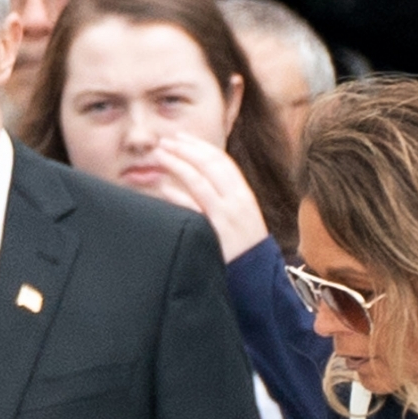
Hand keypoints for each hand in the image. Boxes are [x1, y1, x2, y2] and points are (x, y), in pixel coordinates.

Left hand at [156, 132, 271, 262]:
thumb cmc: (243, 251)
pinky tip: (163, 187)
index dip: (200, 146)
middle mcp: (237, 201)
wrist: (257, 280)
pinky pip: (195, 211)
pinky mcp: (216, 234)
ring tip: (160, 156)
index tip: (180, 137)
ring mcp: (226, 217)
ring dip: (178, 164)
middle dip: (186, 149)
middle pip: (211, 165)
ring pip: (200, 182)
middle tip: (164, 141)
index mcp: (243, 195)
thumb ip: (219, 201)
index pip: (221, 161)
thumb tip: (192, 184)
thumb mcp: (236, 219)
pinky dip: (179, 196)